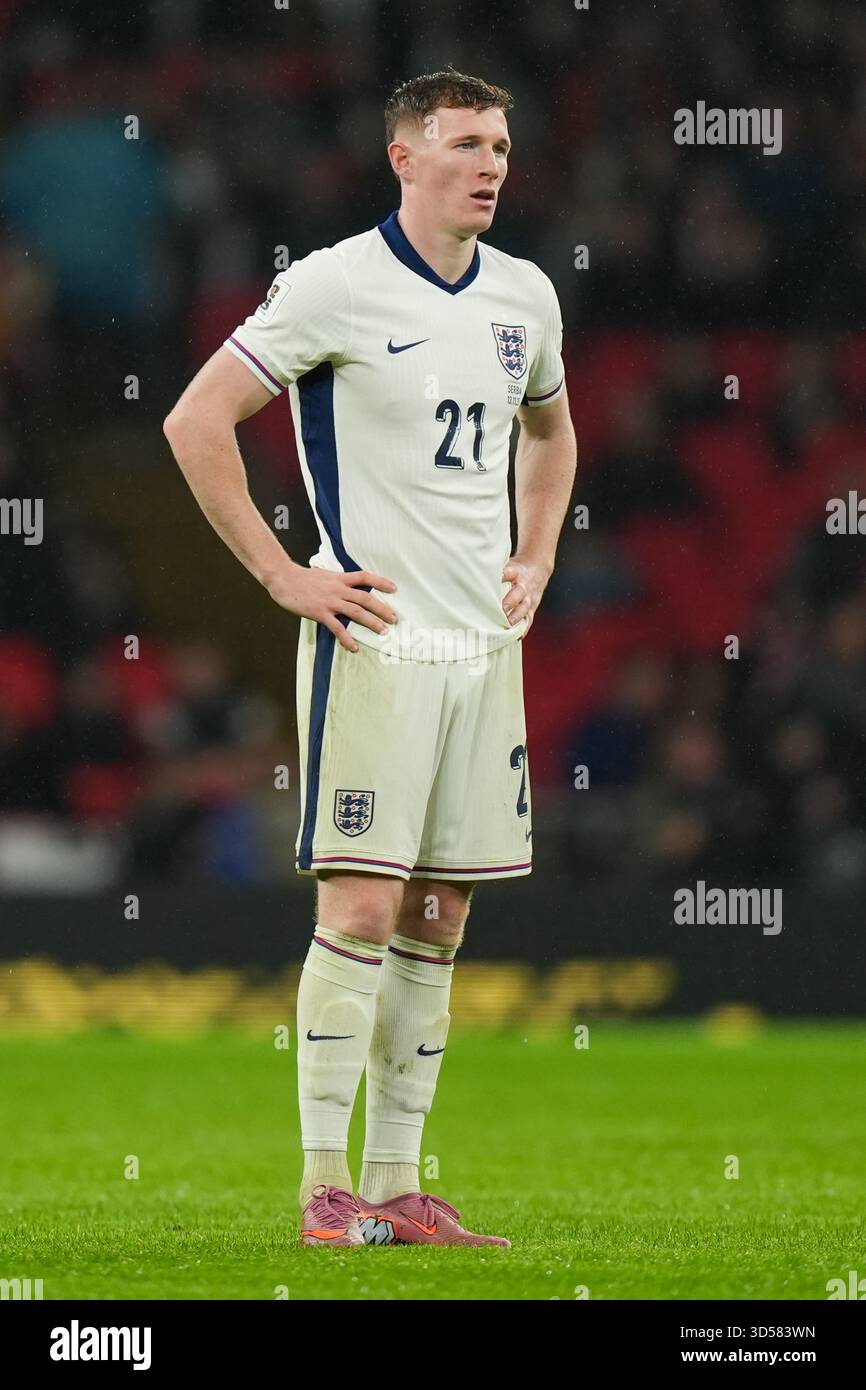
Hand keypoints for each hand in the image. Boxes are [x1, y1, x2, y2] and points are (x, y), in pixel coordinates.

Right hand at [267, 564, 397, 651]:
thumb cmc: (302, 578)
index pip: (365, 577)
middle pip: (366, 598)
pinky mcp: (320, 613)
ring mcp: (330, 601)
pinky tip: (354, 647)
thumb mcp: (324, 575)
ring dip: (372, 623)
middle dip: (382, 609)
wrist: (283, 579)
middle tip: (394, 619)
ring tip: (383, 632)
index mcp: (340, 578)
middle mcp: (338, 589)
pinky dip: (347, 639)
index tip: (394, 588)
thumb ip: (337, 581)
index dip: (381, 581)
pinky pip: (337, 628)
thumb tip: (347, 586)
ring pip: (356, 612)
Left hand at [501, 553, 550, 638]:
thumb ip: (494, 571)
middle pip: (518, 593)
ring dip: (516, 617)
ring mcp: (529, 598)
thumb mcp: (507, 564)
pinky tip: (518, 636)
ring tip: (508, 624)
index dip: (502, 575)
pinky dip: (524, 628)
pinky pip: (529, 618)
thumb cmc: (515, 569)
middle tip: (501, 610)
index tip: (494, 580)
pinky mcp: (532, 607)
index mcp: (515, 572)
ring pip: (524, 607)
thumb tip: (470, 574)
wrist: (538, 569)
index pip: (509, 572)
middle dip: (510, 602)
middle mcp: (523, 585)